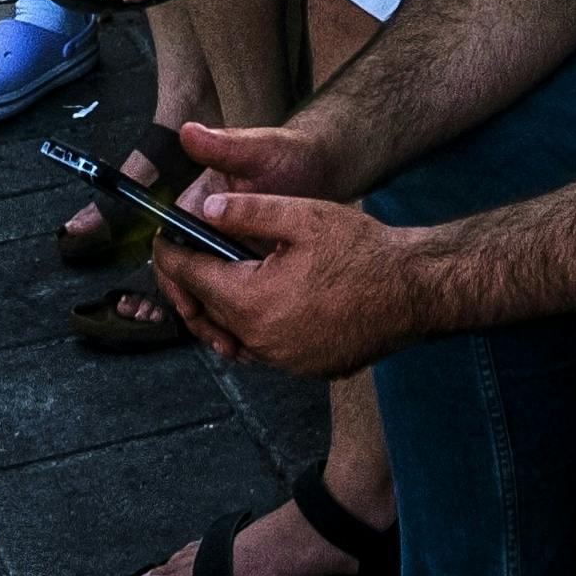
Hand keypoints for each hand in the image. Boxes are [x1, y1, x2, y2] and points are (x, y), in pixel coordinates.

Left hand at [150, 164, 435, 375]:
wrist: (414, 290)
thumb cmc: (363, 251)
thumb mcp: (304, 217)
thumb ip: (248, 212)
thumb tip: (203, 209)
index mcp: (253, 300)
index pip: (192, 278)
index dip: (170, 256)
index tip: (161, 240)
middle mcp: (260, 339)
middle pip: (204, 313)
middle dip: (186, 284)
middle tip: (181, 259)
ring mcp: (282, 359)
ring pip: (230, 335)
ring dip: (215, 308)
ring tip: (213, 280)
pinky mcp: (302, 366)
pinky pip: (260, 348)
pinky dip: (248, 327)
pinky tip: (259, 302)